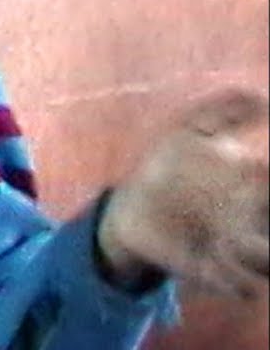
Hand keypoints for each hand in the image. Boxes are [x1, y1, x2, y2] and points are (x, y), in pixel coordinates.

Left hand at [98, 89, 268, 297]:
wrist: (131, 201)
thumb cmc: (169, 164)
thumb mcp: (190, 131)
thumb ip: (223, 112)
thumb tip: (261, 99)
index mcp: (255, 187)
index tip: (255, 172)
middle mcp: (253, 222)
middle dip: (269, 230)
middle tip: (242, 205)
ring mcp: (237, 250)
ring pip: (269, 265)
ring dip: (256, 256)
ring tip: (223, 240)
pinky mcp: (213, 272)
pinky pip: (241, 287)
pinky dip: (234, 277)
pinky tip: (210, 257)